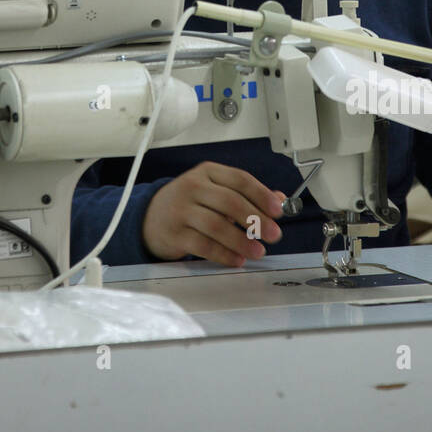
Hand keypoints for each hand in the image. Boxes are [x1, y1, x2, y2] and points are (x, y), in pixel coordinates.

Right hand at [142, 161, 284, 266]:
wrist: (151, 216)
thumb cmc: (190, 202)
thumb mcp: (216, 190)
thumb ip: (247, 194)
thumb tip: (280, 199)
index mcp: (208, 172)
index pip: (239, 179)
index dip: (262, 195)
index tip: (278, 210)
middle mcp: (193, 187)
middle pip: (230, 201)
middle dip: (256, 219)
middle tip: (273, 234)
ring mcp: (181, 209)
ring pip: (216, 225)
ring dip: (241, 241)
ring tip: (258, 251)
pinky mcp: (174, 233)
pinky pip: (203, 245)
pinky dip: (223, 254)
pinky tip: (237, 259)